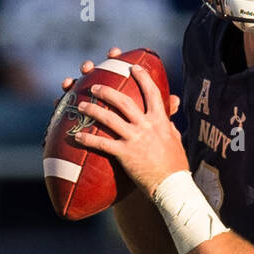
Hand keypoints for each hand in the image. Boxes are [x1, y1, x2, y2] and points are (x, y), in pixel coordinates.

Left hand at [63, 53, 185, 196]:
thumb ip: (170, 126)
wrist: (172, 186)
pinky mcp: (125, 154)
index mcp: (160, 120)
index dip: (142, 77)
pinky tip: (76, 136)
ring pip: (109, 118)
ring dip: (93, 109)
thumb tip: (171, 116)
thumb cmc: (175, 166)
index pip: (152, 92)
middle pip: (123, 101)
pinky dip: (88, 139)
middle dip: (106, 90)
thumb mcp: (176, 141)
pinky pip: (102, 144)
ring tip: (80, 104)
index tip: (133, 66)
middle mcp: (146, 126)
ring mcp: (135, 139)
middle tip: (94, 85)